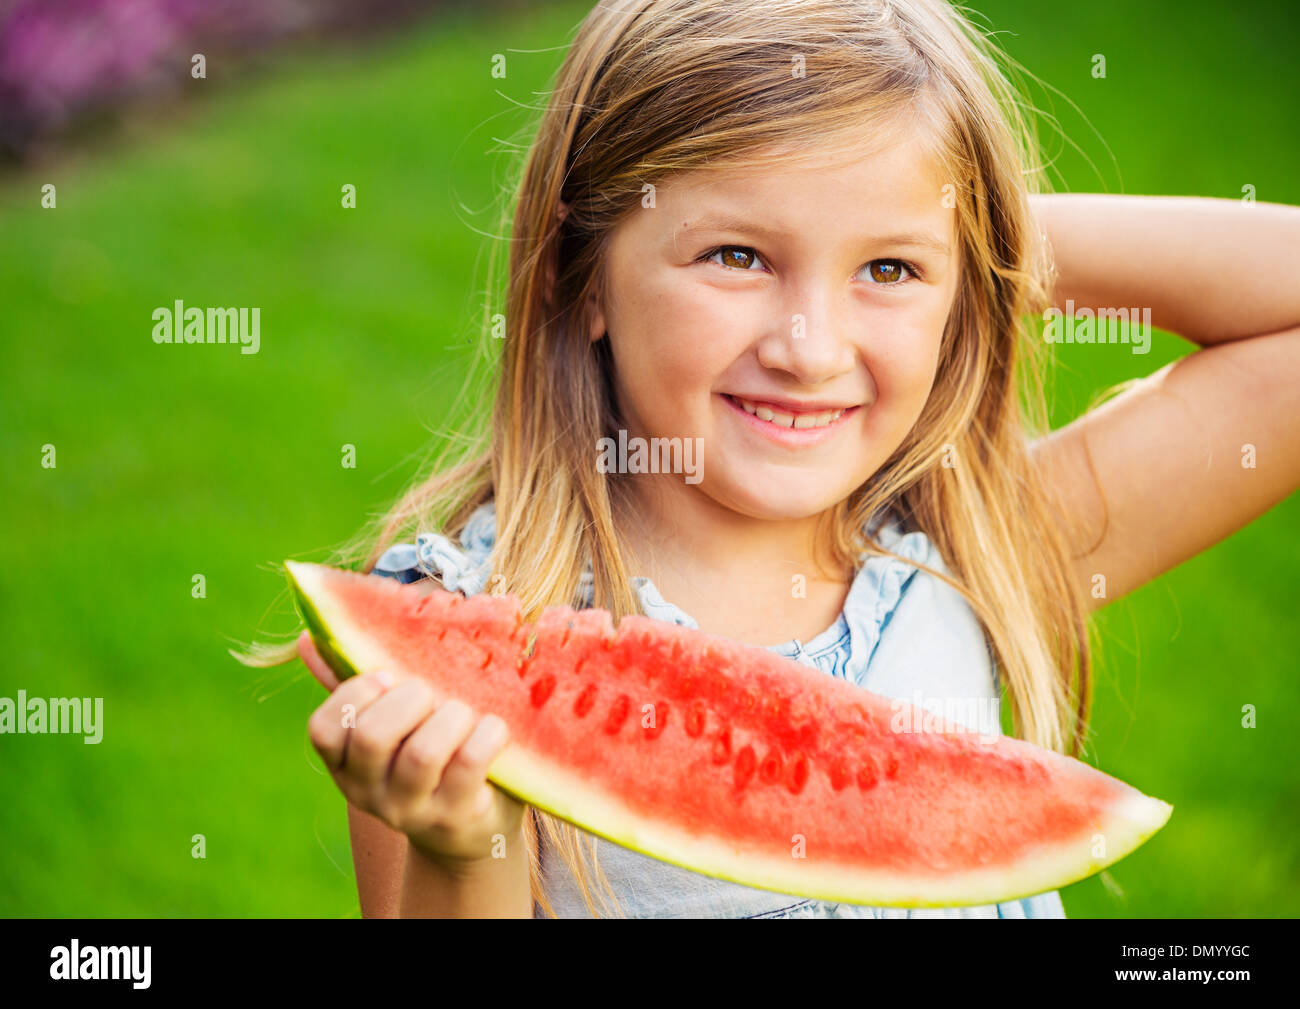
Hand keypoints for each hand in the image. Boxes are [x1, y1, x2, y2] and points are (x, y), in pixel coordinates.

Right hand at [298, 630, 525, 864]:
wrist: (472, 826)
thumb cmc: (430, 756)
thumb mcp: (391, 727)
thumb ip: (354, 687)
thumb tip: (307, 640)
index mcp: (345, 765)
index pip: (324, 729)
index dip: (354, 694)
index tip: (387, 676)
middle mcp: (369, 793)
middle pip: (372, 737)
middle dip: (409, 700)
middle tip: (431, 695)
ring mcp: (410, 811)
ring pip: (422, 753)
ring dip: (451, 717)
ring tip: (464, 713)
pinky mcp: (454, 817)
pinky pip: (470, 763)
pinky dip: (487, 733)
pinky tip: (493, 727)